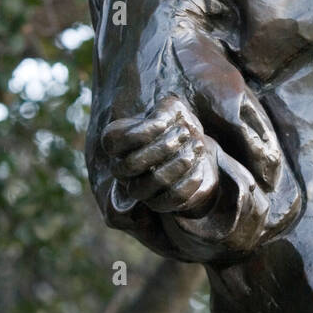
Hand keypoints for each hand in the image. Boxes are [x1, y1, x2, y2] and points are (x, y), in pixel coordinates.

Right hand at [103, 95, 219, 215]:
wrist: (195, 149)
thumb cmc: (178, 126)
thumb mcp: (173, 109)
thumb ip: (165, 110)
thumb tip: (160, 123)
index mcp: (116, 143)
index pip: (113, 142)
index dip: (139, 133)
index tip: (163, 123)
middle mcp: (122, 169)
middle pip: (131, 164)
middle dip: (163, 147)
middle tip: (185, 132)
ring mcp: (139, 189)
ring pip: (155, 180)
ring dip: (180, 161)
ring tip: (197, 145)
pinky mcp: (160, 203)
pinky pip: (175, 196)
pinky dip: (191, 178)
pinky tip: (199, 163)